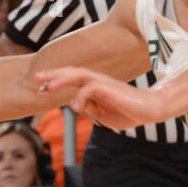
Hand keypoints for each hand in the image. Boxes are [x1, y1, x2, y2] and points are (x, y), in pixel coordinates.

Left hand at [35, 67, 170, 129]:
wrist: (151, 110)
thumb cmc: (127, 111)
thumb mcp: (102, 114)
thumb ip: (88, 107)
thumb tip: (73, 103)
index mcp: (93, 85)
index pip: (71, 78)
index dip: (55, 81)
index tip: (41, 88)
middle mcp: (96, 80)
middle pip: (71, 72)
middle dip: (52, 75)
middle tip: (36, 78)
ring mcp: (104, 83)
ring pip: (78, 75)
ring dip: (61, 79)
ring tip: (47, 87)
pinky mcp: (111, 88)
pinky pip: (91, 88)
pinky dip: (81, 96)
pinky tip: (76, 107)